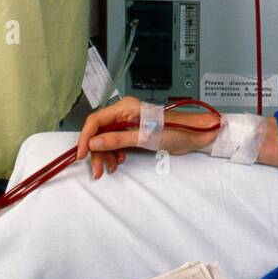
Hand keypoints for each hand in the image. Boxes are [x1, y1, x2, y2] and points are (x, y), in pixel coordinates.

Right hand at [74, 96, 220, 179]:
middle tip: (98, 171)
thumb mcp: (145, 137)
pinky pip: (116, 143)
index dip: (86, 137)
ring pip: (106, 139)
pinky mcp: (134, 132)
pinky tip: (119, 161)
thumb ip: (118, 139)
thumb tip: (93, 144)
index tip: (82, 155)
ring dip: (105, 155)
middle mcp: (124, 112)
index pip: (96, 120)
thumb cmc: (175, 131)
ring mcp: (129, 122)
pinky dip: (114, 154)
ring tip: (111, 168)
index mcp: (125, 107)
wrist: (195, 134)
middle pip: (100, 132)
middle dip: (96, 151)